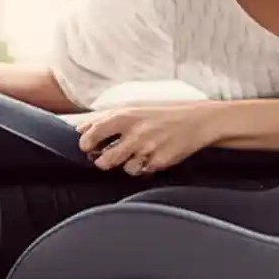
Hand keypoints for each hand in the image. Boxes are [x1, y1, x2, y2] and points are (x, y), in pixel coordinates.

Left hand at [75, 103, 218, 175]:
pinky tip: (153, 155)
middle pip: (105, 160)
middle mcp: (135, 133)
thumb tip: (80, 129)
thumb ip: (108, 118)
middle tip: (108, 157)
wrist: (198, 120)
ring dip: (128, 164)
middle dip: (103, 161)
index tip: (87, 147)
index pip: (93, 134)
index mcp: (125, 116)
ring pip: (125, 169)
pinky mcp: (160, 162)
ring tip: (137, 153)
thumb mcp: (135, 107)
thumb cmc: (163, 113)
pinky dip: (146, 166)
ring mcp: (148, 149)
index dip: (86, 143)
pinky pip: (144, 172)